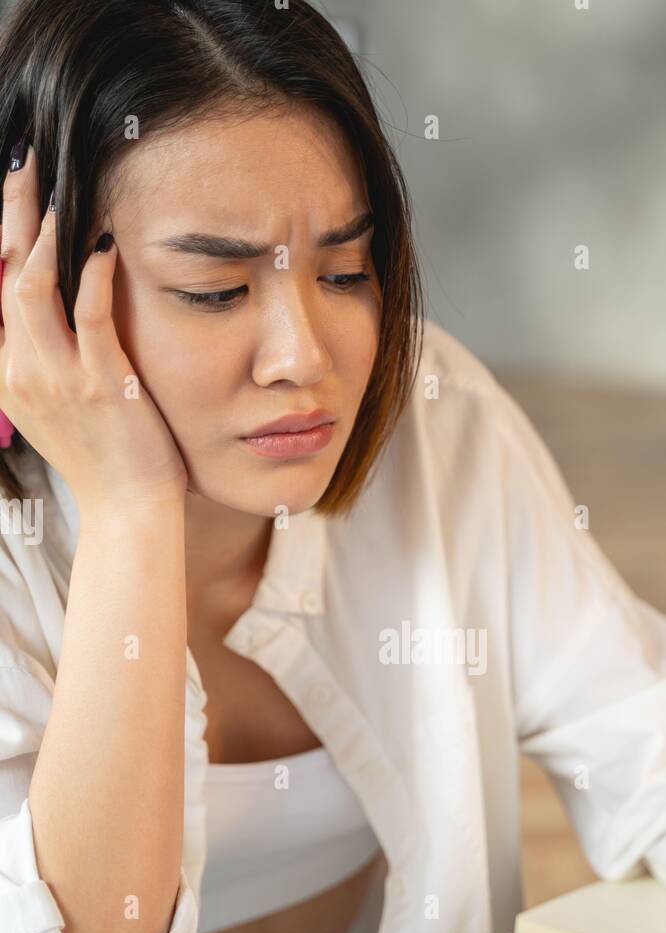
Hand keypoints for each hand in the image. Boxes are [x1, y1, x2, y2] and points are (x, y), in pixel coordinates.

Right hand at [0, 140, 187, 514]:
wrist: (128, 513)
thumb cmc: (106, 458)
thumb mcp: (60, 404)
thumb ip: (48, 356)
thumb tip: (56, 307)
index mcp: (8, 373)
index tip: (12, 189)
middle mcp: (21, 371)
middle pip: (3, 273)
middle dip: (10, 212)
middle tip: (25, 160)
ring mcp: (58, 379)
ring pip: (32, 288)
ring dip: (44, 233)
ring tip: (58, 186)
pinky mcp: (102, 386)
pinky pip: (90, 317)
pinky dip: (93, 274)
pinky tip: (106, 241)